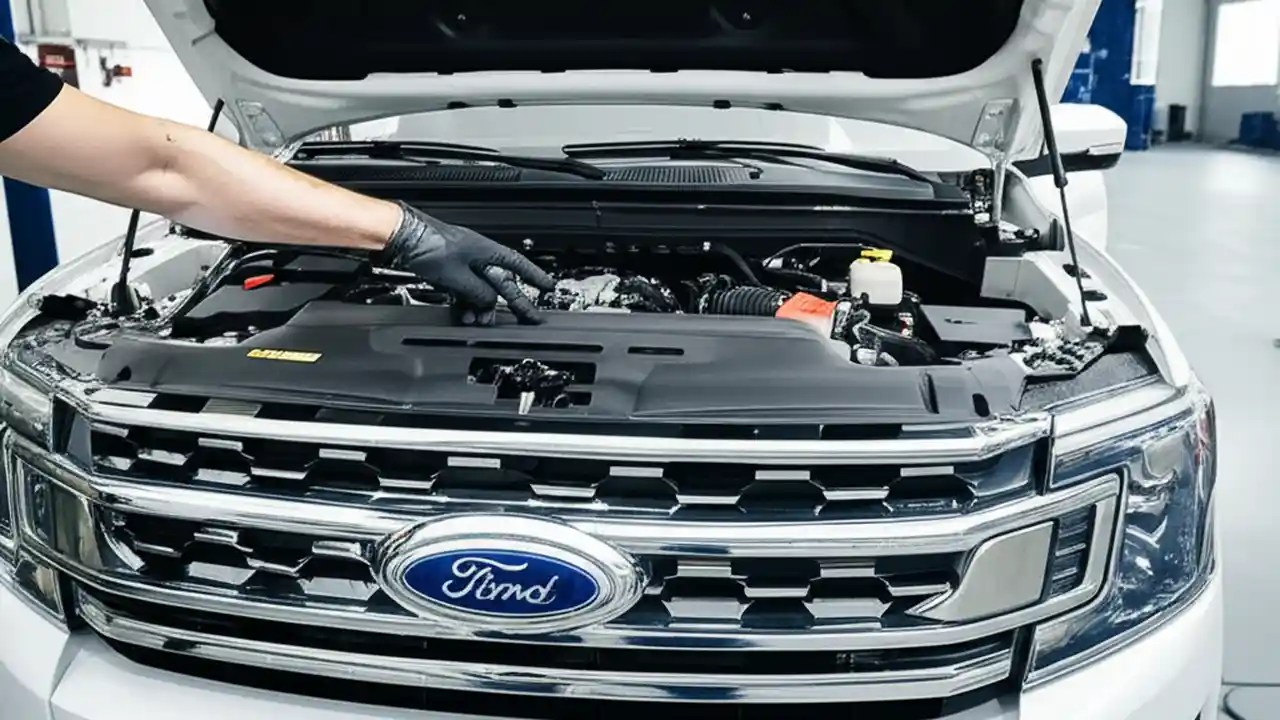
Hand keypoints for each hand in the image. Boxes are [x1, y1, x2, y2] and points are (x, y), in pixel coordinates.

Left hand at [379, 202, 554, 324]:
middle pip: (499, 282)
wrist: (400, 238)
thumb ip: (479, 293)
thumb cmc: (427, 245)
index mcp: (486, 251)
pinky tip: (462, 315)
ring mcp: (460, 263)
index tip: (548, 287)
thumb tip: (490, 303)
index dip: (535, 277)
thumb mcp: (459, 277)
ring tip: (479, 321)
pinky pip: (463, 291)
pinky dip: (464, 304)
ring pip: (479, 290)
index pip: (518, 265)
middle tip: (528, 316)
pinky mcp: (446, 270)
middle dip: (512, 301)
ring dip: (481, 307)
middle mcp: (476, 255)